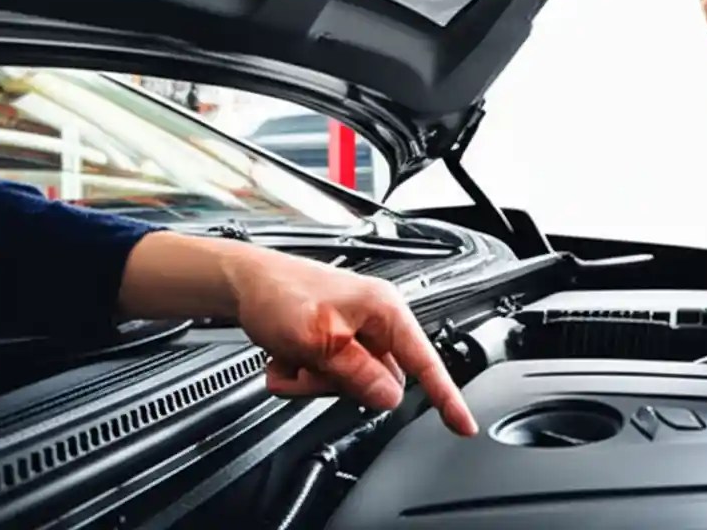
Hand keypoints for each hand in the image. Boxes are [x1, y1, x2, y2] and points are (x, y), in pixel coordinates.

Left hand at [225, 246, 477, 435]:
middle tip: (312, 369)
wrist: (242, 282)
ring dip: (318, 381)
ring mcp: (357, 331)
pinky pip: (334, 376)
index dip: (446, 397)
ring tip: (293, 360)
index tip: (464, 425)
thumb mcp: (319, 342)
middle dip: (344, 385)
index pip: (425, 362)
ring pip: (354, 383)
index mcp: (385, 312)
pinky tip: (289, 357)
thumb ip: (359, 374)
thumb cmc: (279, 296)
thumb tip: (390, 399)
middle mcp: (377, 320)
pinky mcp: (338, 339)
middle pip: (381, 380)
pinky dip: (307, 374)